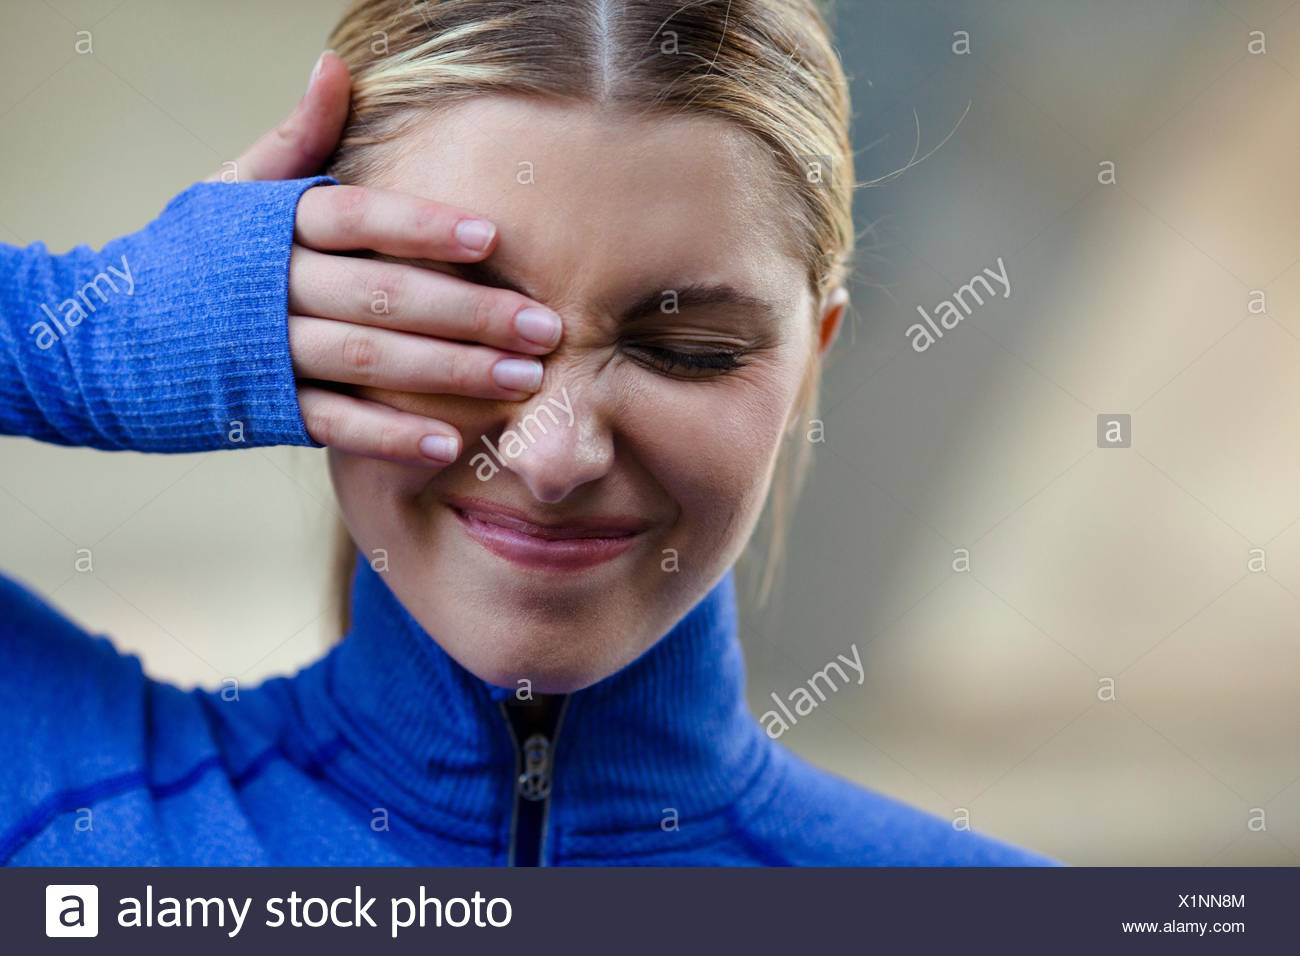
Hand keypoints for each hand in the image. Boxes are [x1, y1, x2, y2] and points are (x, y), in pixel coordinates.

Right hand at [214, 52, 562, 464]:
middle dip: (471, 313)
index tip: (493, 238)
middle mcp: (276, 287)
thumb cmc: (195, 255)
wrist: (109, 335)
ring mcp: (270, 352)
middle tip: (545, 327)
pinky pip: (336, 425)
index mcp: (276, 226)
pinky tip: (450, 443)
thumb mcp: (235, 188)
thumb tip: (335, 65)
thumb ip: (298, 139)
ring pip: (371, 361)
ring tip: (521, 381)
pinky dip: (391, 437)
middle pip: (384, 295)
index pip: (360, 219)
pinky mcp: (267, 407)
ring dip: (451, 374)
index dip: (425, 226)